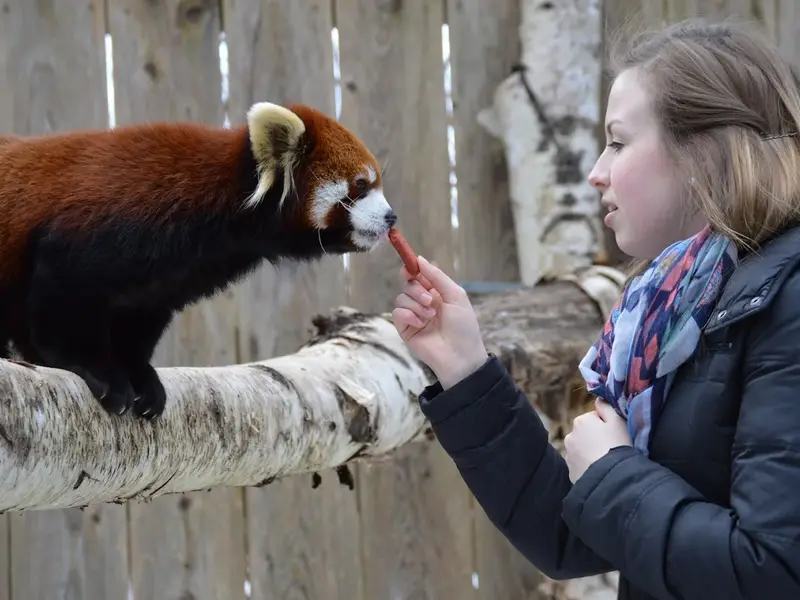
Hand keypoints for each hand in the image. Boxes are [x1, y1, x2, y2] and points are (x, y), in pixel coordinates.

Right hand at [391, 256, 487, 388]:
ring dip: (416, 304)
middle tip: (430, 300)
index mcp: (437, 294)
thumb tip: (419, 259)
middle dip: (417, 289)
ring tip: (430, 316)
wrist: (460, 356)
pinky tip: (420, 324)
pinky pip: (397, 313)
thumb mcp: (455, 295)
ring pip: (401, 298)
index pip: (419, 276)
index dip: (412, 270)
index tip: (409, 269)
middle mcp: (423, 303)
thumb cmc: (463, 326)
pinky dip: (408, 315)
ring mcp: (413, 316)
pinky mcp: (405, 329)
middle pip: (408, 285)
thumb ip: (437, 276)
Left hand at [564, 399, 631, 482]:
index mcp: (581, 421)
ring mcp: (568, 454)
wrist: (610, 477)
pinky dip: (587, 466)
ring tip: (605, 461)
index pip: (594, 418)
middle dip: (596, 439)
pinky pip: (580, 465)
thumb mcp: (618, 422)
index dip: (607, 426)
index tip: (615, 435)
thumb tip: (598, 400)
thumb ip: (606, 407)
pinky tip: (599, 470)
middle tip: (611, 449)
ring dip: (590, 452)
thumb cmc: (617, 445)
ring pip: (582, 449)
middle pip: (586, 434)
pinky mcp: (570, 471)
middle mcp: (570, 435)